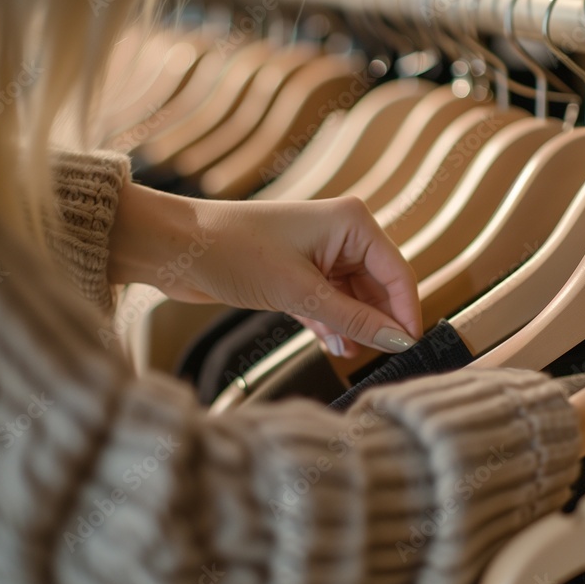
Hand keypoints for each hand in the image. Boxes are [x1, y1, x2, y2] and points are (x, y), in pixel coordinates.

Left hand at [109, 182, 421, 356]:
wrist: (174, 248)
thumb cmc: (235, 253)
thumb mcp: (301, 293)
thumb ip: (354, 319)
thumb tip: (399, 340)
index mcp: (352, 222)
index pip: (397, 272)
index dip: (405, 312)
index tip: (410, 348)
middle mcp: (341, 234)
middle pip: (378, 286)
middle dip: (378, 323)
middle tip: (381, 360)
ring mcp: (319, 254)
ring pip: (354, 298)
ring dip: (354, 327)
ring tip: (351, 357)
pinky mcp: (298, 274)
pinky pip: (330, 303)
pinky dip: (333, 325)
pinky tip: (335, 348)